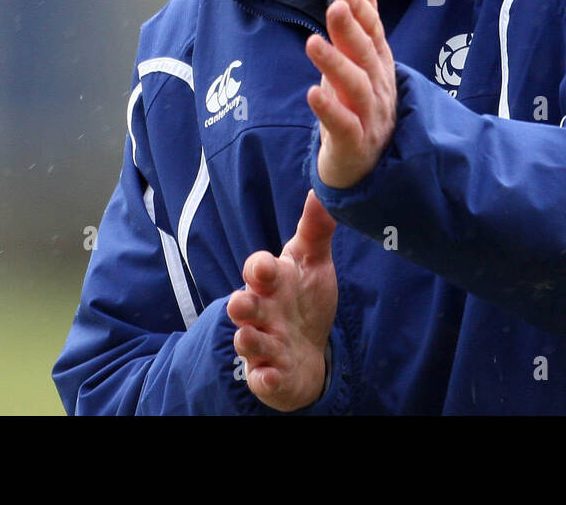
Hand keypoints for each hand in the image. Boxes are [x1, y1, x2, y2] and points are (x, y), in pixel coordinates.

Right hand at [227, 190, 337, 410]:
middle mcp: (262, 312)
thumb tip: (324, 187)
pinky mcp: (270, 374)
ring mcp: (263, 344)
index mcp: (271, 283)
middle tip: (242, 303)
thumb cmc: (303, 297)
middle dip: (241, 305)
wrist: (305, 350)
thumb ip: (316, 227)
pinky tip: (270, 376)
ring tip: (249, 338)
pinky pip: (263, 379)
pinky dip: (265, 379)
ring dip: (248, 340)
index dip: (258, 269)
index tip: (264, 268)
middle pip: (243, 306)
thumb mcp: (312, 260)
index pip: (257, 270)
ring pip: (248, 342)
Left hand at [305, 0, 397, 188]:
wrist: (364, 166)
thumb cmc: (359, 105)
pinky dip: (330, 109)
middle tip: (337, 1)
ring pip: (356, 86)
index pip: (374, 29)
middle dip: (353, 27)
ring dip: (335, 63)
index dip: (365, 4)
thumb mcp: (358, 57)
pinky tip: (313, 93)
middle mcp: (379, 87)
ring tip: (312, 42)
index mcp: (379, 66)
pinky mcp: (356, 143)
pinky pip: (344, 125)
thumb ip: (360, 14)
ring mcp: (371, 116)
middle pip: (366, 54)